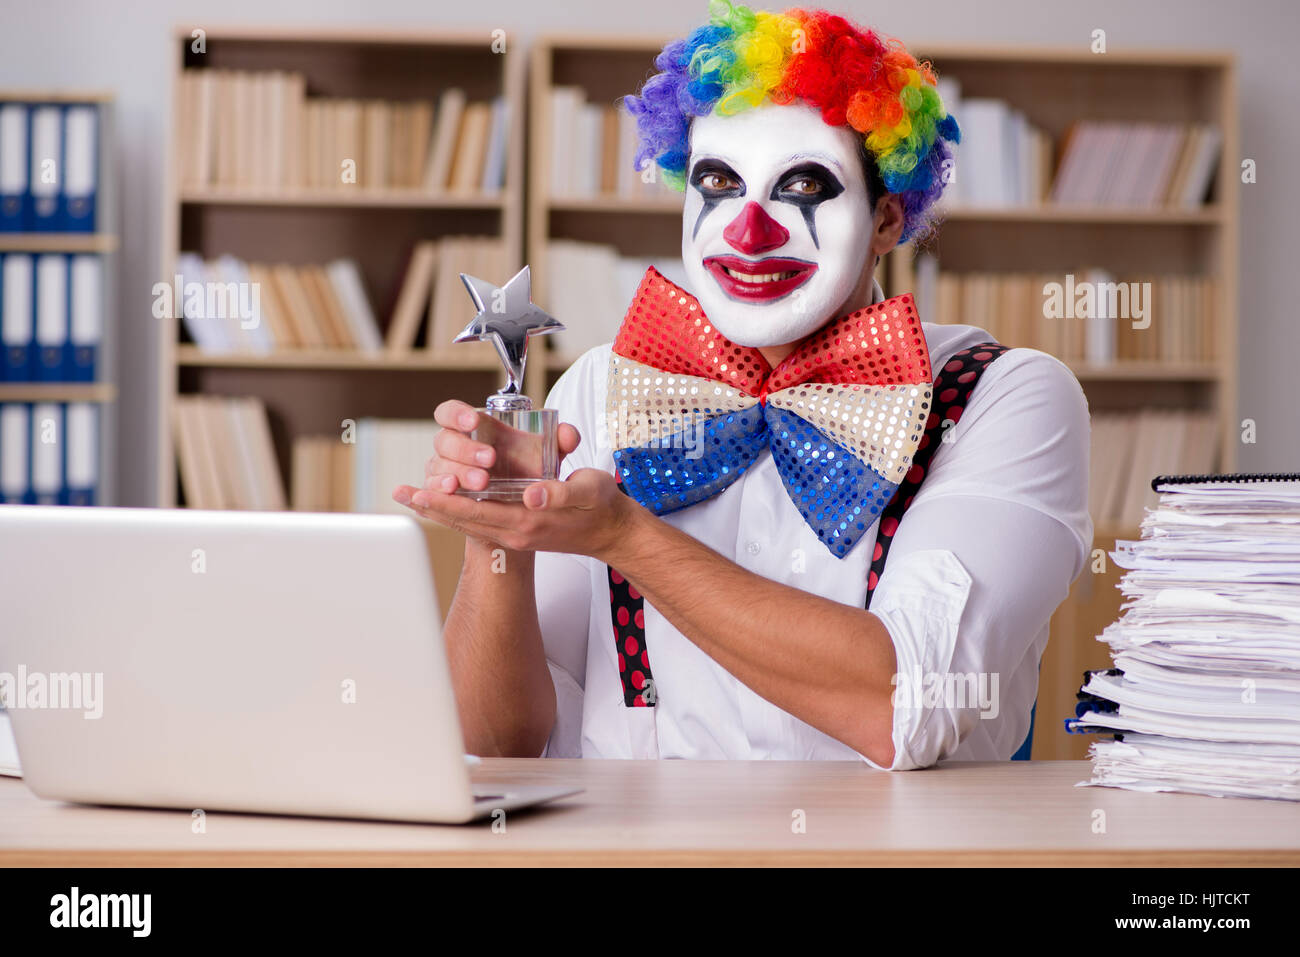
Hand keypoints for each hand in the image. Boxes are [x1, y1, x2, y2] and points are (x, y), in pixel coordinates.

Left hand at [391, 399, 635, 558]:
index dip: (446, 502)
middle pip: (464, 519)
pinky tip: (443, 504)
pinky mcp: (518, 531)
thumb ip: (560, 493)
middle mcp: (516, 532)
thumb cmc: (602, 506)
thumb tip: (533, 494)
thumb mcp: (588, 491)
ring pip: (468, 522)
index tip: (419, 493)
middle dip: (431, 506)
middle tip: (401, 493)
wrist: (613, 532)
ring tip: (411, 497)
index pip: (477, 512)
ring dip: (439, 509)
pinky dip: (457, 512)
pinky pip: (479, 523)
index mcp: (529, 521)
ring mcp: (516, 534)